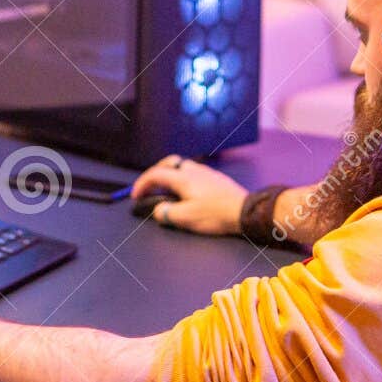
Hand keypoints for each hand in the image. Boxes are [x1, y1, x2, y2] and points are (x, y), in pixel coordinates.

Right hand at [130, 155, 246, 235]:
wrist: (245, 211)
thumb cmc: (215, 214)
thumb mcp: (186, 218)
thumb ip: (166, 213)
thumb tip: (158, 209)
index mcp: (183, 178)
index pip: (155, 174)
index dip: (142, 184)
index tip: (136, 196)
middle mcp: (193, 170)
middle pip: (169, 162)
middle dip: (155, 172)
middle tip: (149, 185)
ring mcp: (206, 172)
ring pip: (182, 166)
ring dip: (170, 174)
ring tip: (167, 189)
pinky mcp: (216, 178)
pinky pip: (193, 172)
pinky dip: (182, 178)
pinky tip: (187, 191)